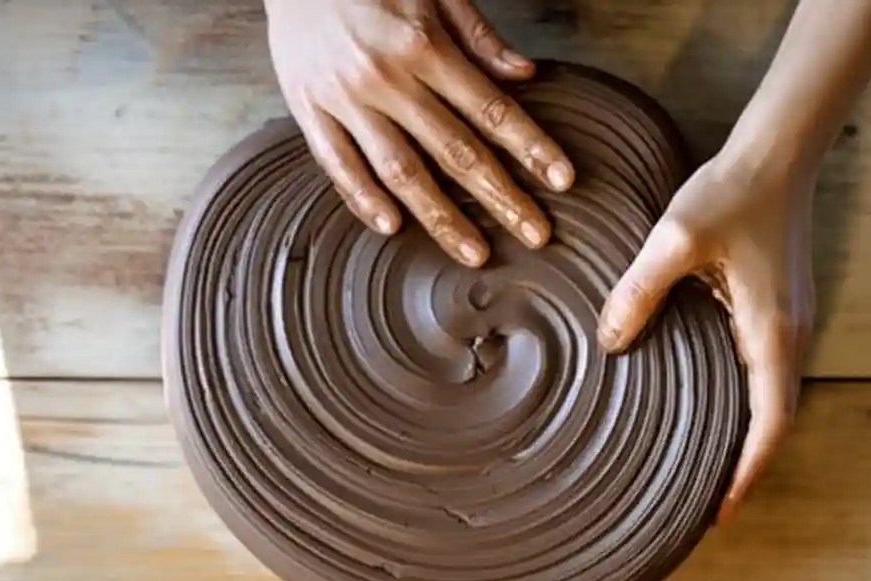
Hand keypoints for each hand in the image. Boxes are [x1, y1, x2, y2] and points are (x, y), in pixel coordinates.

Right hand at [266, 0, 574, 265]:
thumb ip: (479, 36)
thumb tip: (525, 77)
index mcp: (423, 45)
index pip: (490, 108)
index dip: (531, 146)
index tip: (562, 180)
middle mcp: (386, 77)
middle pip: (454, 150)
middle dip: (500, 197)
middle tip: (537, 234)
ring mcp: (344, 98)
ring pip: (399, 170)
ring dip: (440, 217)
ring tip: (475, 253)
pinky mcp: (307, 109)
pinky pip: (338, 165)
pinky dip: (364, 199)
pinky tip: (394, 227)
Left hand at [597, 156, 815, 522]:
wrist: (777, 154)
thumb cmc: (733, 192)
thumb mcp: (675, 238)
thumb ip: (639, 291)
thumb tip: (611, 342)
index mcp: (772, 330)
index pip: (771, 424)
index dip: (749, 473)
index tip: (721, 512)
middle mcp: (791, 335)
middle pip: (776, 423)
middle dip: (746, 468)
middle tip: (707, 507)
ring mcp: (789, 322)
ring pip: (772, 399)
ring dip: (747, 437)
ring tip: (708, 468)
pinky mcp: (780, 308)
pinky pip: (765, 372)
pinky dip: (746, 402)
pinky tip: (711, 405)